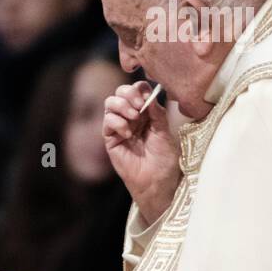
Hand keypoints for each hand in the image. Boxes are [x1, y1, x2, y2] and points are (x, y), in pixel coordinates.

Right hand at [103, 82, 180, 224]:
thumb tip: (150, 96)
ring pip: (110, 103)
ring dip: (122, 105)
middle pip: (121, 92)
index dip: (140, 88)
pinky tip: (128, 133)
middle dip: (129, 94)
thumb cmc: (164, 159)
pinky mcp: (110, 138)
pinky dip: (117, 122)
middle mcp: (131, 116)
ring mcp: (119, 126)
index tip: (147, 96)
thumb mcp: (164, 132)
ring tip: (134, 118)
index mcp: (146, 112)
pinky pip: (107, 121)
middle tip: (139, 105)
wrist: (157, 181)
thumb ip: (157, 113)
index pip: (138, 90)